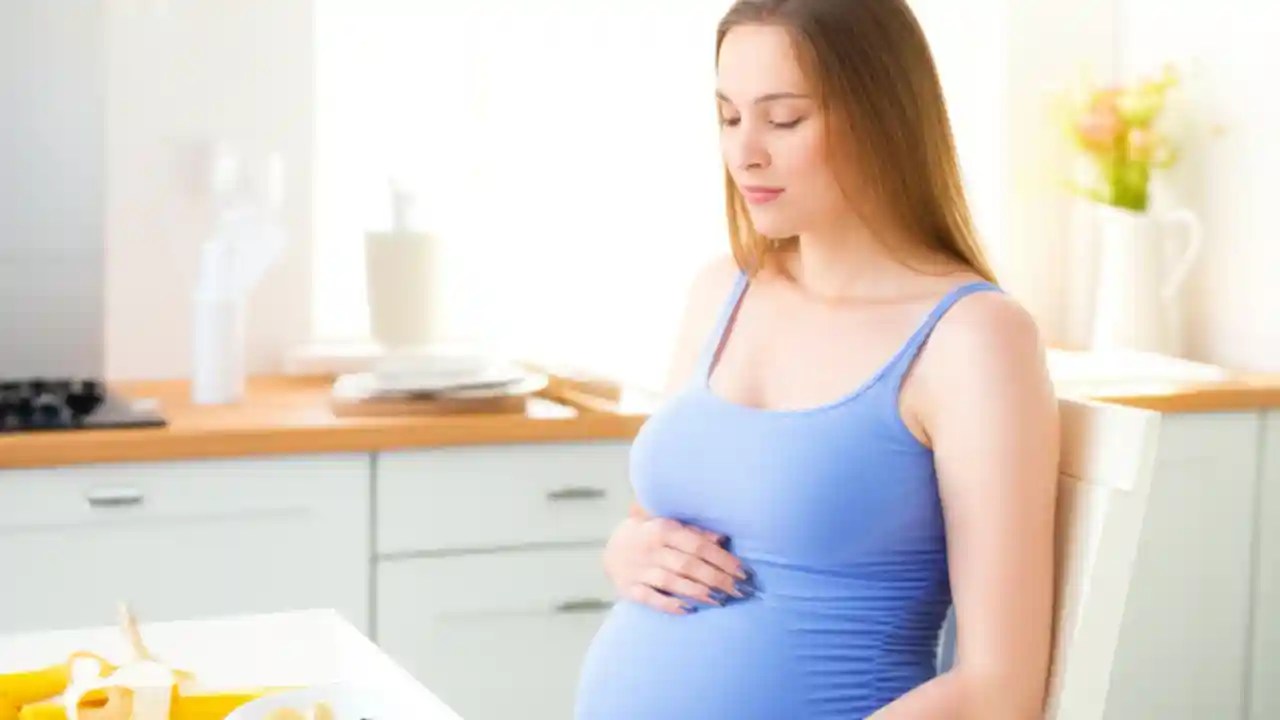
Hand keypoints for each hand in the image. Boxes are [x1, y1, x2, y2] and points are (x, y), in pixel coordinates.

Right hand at [602, 516, 750, 613]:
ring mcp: (638, 569)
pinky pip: (650, 598)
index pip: (698, 546)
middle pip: (688, 565)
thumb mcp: (669, 525)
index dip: (722, 559)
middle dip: (716, 579)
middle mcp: (651, 549)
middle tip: (739, 591)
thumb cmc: (650, 536)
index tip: (743, 572)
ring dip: (698, 592)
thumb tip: (722, 539)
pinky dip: (669, 604)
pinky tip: (688, 610)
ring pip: (672, 582)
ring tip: (720, 601)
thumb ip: (695, 532)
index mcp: (663, 529)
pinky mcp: (628, 588)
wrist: (611, 549)